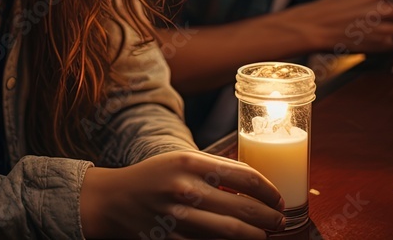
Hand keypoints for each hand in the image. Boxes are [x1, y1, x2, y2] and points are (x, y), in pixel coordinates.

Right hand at [79, 150, 284, 239]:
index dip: (269, 191)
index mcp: (190, 163)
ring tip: (262, 235)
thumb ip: (215, 168)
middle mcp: (185, 190)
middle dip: (269, 219)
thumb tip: (255, 184)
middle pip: (244, 211)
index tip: (278, 198)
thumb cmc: (153, 177)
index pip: (245, 178)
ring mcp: (178, 219)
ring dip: (255, 237)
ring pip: (232, 235)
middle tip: (278, 221)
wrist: (113, 201)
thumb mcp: (181, 160)